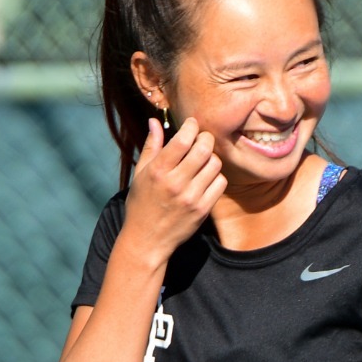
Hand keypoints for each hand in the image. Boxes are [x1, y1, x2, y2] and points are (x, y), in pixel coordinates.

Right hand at [121, 116, 224, 262]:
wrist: (147, 240)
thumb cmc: (141, 204)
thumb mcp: (140, 174)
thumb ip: (151, 146)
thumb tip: (155, 121)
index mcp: (158, 171)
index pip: (183, 139)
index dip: (191, 126)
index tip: (192, 125)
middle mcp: (175, 183)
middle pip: (204, 148)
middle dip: (205, 139)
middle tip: (201, 140)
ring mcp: (191, 197)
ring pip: (215, 164)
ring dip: (211, 158)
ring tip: (202, 161)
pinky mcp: (203, 210)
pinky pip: (220, 183)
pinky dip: (216, 177)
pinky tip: (206, 179)